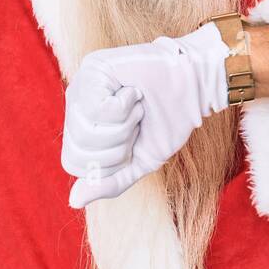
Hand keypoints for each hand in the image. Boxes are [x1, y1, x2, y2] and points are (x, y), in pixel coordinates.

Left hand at [63, 22, 229, 207]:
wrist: (194, 87)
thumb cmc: (167, 121)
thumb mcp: (138, 161)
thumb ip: (109, 183)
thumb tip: (74, 201)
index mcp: (82, 127)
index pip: (74, 163)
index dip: (108, 161)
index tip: (132, 139)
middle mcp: (74, 105)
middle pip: (79, 150)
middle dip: (118, 144)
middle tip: (136, 122)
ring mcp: (80, 85)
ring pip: (88, 130)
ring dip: (124, 125)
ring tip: (136, 105)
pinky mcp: (91, 68)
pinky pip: (98, 109)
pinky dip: (124, 107)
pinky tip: (133, 92)